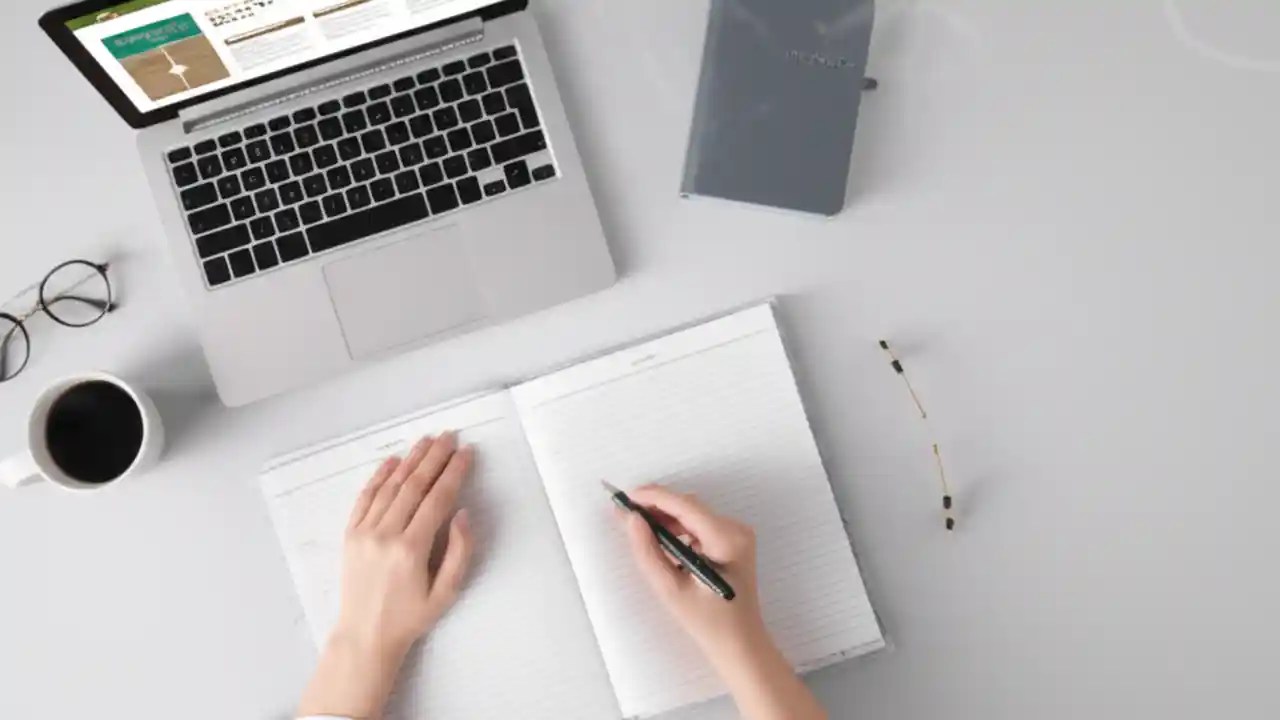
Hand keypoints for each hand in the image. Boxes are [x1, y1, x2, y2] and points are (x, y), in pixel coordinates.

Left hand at [298, 433, 474, 718]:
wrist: (365, 634)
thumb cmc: (410, 617)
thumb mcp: (446, 592)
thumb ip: (459, 552)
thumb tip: (462, 513)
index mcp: (412, 549)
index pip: (437, 498)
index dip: (454, 472)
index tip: (467, 453)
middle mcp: (386, 534)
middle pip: (414, 485)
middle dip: (434, 457)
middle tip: (449, 436)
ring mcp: (365, 532)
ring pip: (391, 486)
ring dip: (411, 460)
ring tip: (427, 441)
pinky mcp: (351, 534)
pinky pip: (365, 497)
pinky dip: (379, 476)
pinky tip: (393, 460)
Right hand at [622, 485, 765, 658]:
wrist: (739, 643)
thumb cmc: (708, 622)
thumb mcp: (670, 589)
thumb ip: (648, 551)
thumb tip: (631, 519)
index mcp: (727, 540)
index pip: (685, 506)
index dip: (654, 497)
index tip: (626, 497)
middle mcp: (736, 530)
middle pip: (690, 506)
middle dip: (657, 507)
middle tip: (626, 515)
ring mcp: (737, 534)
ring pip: (693, 513)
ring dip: (666, 517)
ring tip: (640, 529)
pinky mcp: (732, 541)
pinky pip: (700, 524)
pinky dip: (678, 528)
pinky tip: (662, 541)